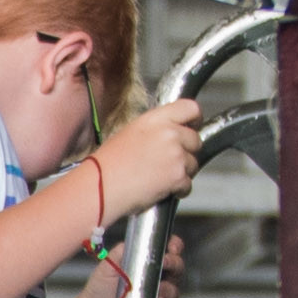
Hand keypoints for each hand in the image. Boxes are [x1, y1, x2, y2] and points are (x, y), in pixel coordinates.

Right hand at [94, 92, 213, 228]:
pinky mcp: (178, 176)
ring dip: (182, 171)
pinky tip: (161, 188)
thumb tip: (170, 134)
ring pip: (193, 163)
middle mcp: (169, 133)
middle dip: (187, 151)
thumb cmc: (108, 164)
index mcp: (155, 119)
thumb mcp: (130, 132)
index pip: (191, 108)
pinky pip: (188, 183)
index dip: (195, 119)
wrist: (102, 186)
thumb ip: (156, 129)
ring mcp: (176, 154)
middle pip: (195, 139)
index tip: (193, 126)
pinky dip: (178, 189)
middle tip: (170, 160)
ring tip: (160, 177)